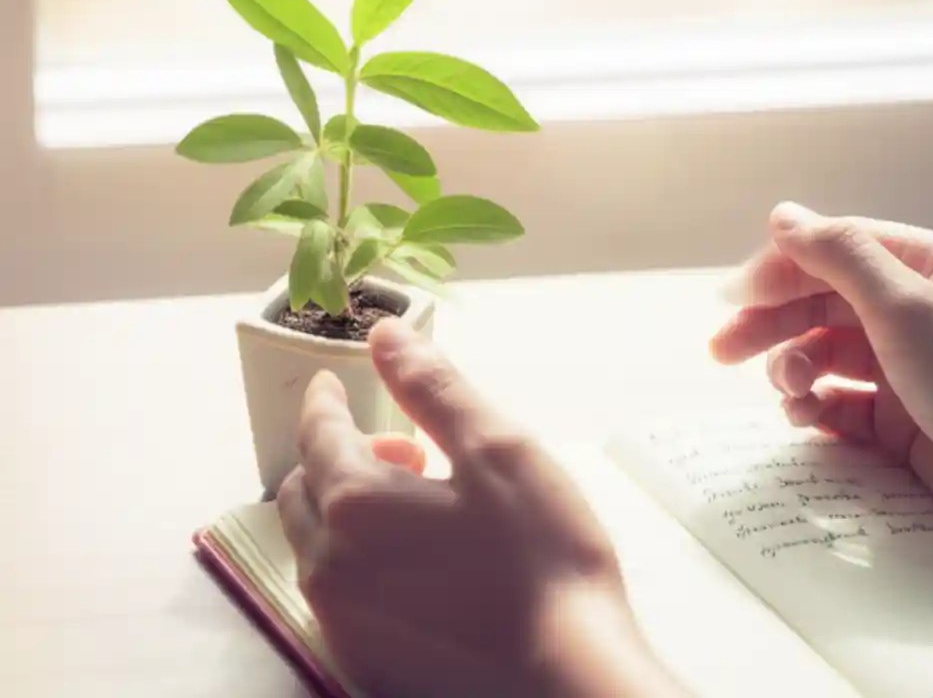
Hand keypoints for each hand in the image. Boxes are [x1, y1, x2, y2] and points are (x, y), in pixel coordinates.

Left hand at [277, 319, 685, 696]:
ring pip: (317, 547)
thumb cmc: (544, 562)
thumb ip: (435, 387)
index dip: (324, 401)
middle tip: (404, 450)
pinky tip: (418, 568)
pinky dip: (358, 562)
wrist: (564, 680)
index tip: (328, 383)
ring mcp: (342, 624)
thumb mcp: (499, 452)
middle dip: (339, 456)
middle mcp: (329, 566)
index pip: (318, 434)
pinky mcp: (363, 665)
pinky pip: (338, 597)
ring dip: (347, 511)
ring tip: (419, 508)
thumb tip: (386, 334)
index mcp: (356, 504)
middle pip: (303, 492)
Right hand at [711, 203, 932, 588]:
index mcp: (929, 268)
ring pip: (825, 353)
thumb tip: (783, 214)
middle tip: (722, 351)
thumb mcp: (908, 307)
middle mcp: (916, 312)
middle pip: (823, 303)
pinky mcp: (900, 422)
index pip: (837, 251)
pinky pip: (839, 403)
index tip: (733, 298)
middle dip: (771, 324)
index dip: (781, 269)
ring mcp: (907, 367)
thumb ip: (841, 256)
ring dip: (794, 367)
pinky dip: (815, 407)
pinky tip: (805, 416)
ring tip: (791, 391)